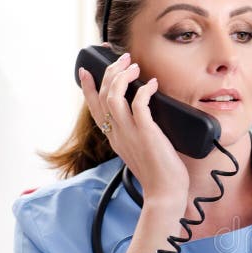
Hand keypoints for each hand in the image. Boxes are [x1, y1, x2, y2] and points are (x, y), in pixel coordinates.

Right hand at [79, 52, 188, 213]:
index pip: (94, 109)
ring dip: (122, 76)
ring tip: (133, 66)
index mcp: (114, 139)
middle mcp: (117, 134)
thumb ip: (136, 136)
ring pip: (114, 96)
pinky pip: (138, 104)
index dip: (89, 88)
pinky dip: (144, 90)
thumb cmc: (159, 175)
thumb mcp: (140, 152)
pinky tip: (152, 84)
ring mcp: (130, 134)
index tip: (86, 71)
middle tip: (123, 59)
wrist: (165, 193)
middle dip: (110, 72)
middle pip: (103, 96)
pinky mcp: (146, 133)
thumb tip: (144, 119)